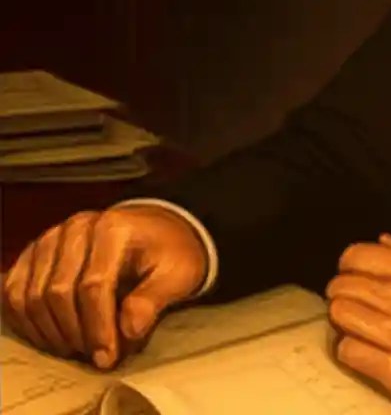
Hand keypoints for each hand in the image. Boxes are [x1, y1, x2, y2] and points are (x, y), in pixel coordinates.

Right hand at [1, 205, 207, 368]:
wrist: (157, 230)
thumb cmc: (170, 253)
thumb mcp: (179, 274)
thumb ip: (155, 300)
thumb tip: (128, 331)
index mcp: (113, 230)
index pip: (94, 285)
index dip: (98, 327)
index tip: (107, 358)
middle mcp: (76, 229)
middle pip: (58, 292)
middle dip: (74, 333)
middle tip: (93, 357)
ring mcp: (50, 239)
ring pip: (30, 294)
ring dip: (49, 332)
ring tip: (75, 350)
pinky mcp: (35, 252)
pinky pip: (14, 291)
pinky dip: (26, 320)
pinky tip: (50, 338)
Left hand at [327, 233, 390, 414]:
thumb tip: (386, 242)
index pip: (357, 256)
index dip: (349, 266)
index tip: (354, 275)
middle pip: (343, 285)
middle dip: (343, 294)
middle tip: (357, 305)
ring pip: (340, 314)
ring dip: (344, 322)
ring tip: (360, 327)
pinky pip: (348, 350)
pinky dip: (350, 351)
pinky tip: (365, 350)